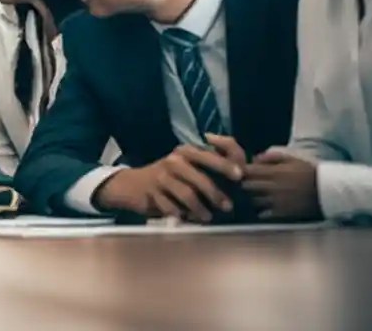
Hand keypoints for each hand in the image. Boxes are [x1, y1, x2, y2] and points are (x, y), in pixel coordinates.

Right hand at [94, 141, 244, 222]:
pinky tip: (185, 218)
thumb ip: (210, 165)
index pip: (209, 155)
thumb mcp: (186, 165)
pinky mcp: (152, 193)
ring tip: (207, 217)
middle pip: (200, 178)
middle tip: (228, 207)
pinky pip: (172, 208)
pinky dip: (181, 215)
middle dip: (216, 194)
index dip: (226, 164)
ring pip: (187, 195)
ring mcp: (161, 177)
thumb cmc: (168, 176)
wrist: (132, 185)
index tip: (240, 176)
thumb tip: (240, 170)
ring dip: (200, 209)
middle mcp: (174, 161)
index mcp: (186, 152)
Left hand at [242, 150, 321, 221]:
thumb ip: (271, 157)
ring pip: (254, 200)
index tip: (244, 171)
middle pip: (248, 186)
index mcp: (274, 172)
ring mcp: (277, 201)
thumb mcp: (291, 159)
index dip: (243, 171)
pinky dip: (262, 210)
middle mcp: (272, 187)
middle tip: (247, 183)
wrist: (326, 190)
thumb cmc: (308, 172)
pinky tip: (264, 207)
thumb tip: (254, 159)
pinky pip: (265, 213)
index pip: (248, 171)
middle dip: (245, 184)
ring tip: (256, 195)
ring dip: (253, 197)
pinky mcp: (282, 213)